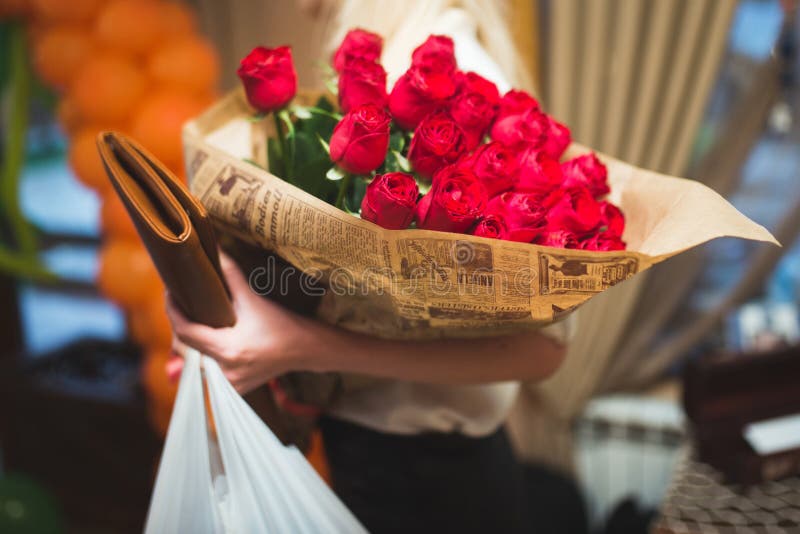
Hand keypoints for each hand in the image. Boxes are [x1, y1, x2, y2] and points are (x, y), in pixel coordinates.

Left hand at [165, 252, 314, 393]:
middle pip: (183, 349)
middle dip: (178, 325)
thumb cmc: (281, 324)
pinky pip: (207, 374)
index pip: (185, 332)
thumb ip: (231, 276)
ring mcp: (229, 384)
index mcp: (227, 349)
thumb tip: (216, 251)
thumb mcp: (254, 299)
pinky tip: (205, 342)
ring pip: (192, 364)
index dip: (173, 311)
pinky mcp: (234, 388)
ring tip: (190, 320)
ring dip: (187, 344)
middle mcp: (224, 371)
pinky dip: (202, 359)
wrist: (305, 349)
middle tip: (180, 304)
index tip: (171, 293)